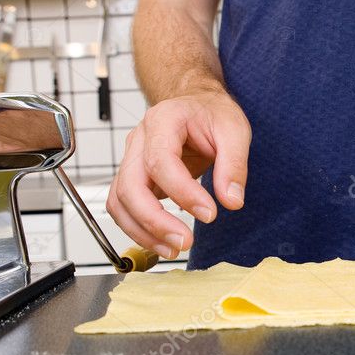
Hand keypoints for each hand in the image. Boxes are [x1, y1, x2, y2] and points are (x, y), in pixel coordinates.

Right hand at [107, 85, 251, 258]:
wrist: (196, 105)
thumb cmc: (212, 113)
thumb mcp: (234, 130)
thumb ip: (234, 165)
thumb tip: (232, 200)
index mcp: (163, 120)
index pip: (161, 161)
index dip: (183, 192)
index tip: (209, 213)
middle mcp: (139, 140)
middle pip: (130, 186)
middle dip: (154, 220)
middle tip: (184, 242)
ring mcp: (131, 160)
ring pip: (120, 202)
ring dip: (142, 231)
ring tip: (173, 249)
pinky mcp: (133, 179)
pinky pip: (124, 208)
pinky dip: (138, 229)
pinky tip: (162, 242)